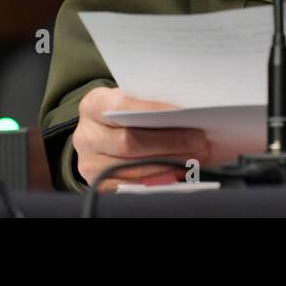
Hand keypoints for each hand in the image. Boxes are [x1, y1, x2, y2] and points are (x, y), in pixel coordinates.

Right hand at [72, 86, 209, 191]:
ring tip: (196, 157)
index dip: (153, 110)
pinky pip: (132, 186)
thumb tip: (191, 108)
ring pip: (133, 167)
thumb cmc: (126, 113)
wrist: (103, 134)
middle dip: (170, 142)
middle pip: (129, 141)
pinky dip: (159, 179)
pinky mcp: (98, 185)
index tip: (184, 112)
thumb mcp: (131, 100)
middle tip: (200, 141)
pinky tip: (179, 171)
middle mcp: (85, 135)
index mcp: (92, 105)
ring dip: (170, 163)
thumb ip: (150, 102)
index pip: (121, 106)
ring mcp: (89, 163)